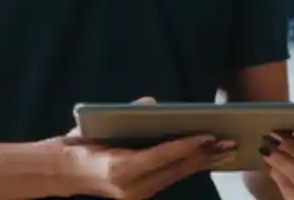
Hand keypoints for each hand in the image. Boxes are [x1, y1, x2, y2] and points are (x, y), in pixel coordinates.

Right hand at [55, 97, 236, 198]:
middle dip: (204, 156)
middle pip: (175, 169)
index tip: (209, 135)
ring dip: (202, 163)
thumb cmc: (81, 141)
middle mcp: (131, 188)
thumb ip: (128, 113)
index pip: (161, 155)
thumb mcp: (100, 122)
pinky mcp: (141, 195)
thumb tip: (153, 103)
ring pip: (176, 176)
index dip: (186, 145)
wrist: (63, 171)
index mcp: (119, 169)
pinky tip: (206, 157)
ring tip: (227, 150)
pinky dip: (188, 166)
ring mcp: (136, 195)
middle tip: (230, 142)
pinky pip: (169, 178)